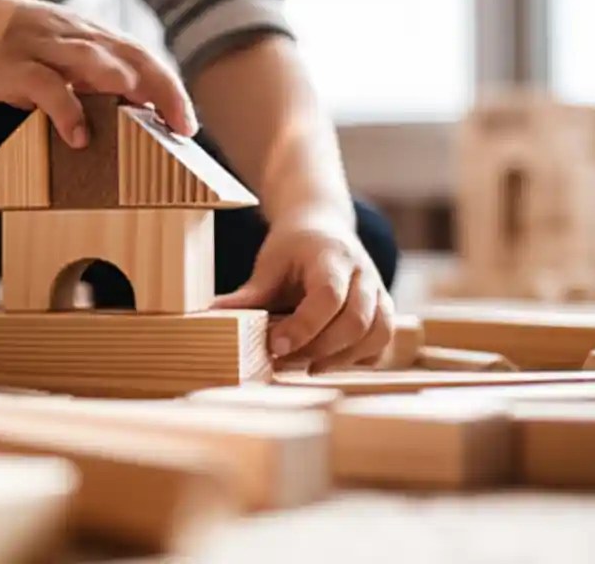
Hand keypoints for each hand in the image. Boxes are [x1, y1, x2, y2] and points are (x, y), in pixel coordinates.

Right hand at [0, 0, 196, 145]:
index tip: (187, 123)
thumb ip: (76, 86)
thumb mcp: (47, 62)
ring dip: (125, 87)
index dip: (168, 86)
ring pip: (94, 60)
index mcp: (84, 35)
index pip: (139, 56)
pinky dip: (67, 110)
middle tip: (183, 126)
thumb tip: (105, 123)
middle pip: (130, 55)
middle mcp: (71, 35)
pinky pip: (45, 86)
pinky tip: (80, 137)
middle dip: (163, 89)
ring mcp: (40, 47)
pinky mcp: (9, 64)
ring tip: (148, 122)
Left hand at [213, 216, 395, 372]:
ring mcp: (378, 290)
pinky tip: (329, 363)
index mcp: (332, 257)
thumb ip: (249, 295)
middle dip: (321, 348)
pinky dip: (360, 359)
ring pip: (377, 333)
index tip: (276, 347)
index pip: (328, 295)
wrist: (322, 225)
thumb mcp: (268, 265)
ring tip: (308, 369)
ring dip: (343, 358)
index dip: (305, 326)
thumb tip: (211, 317)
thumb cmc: (293, 247)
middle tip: (286, 362)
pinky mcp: (383, 308)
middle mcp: (362, 273)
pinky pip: (382, 341)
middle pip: (356, 319)